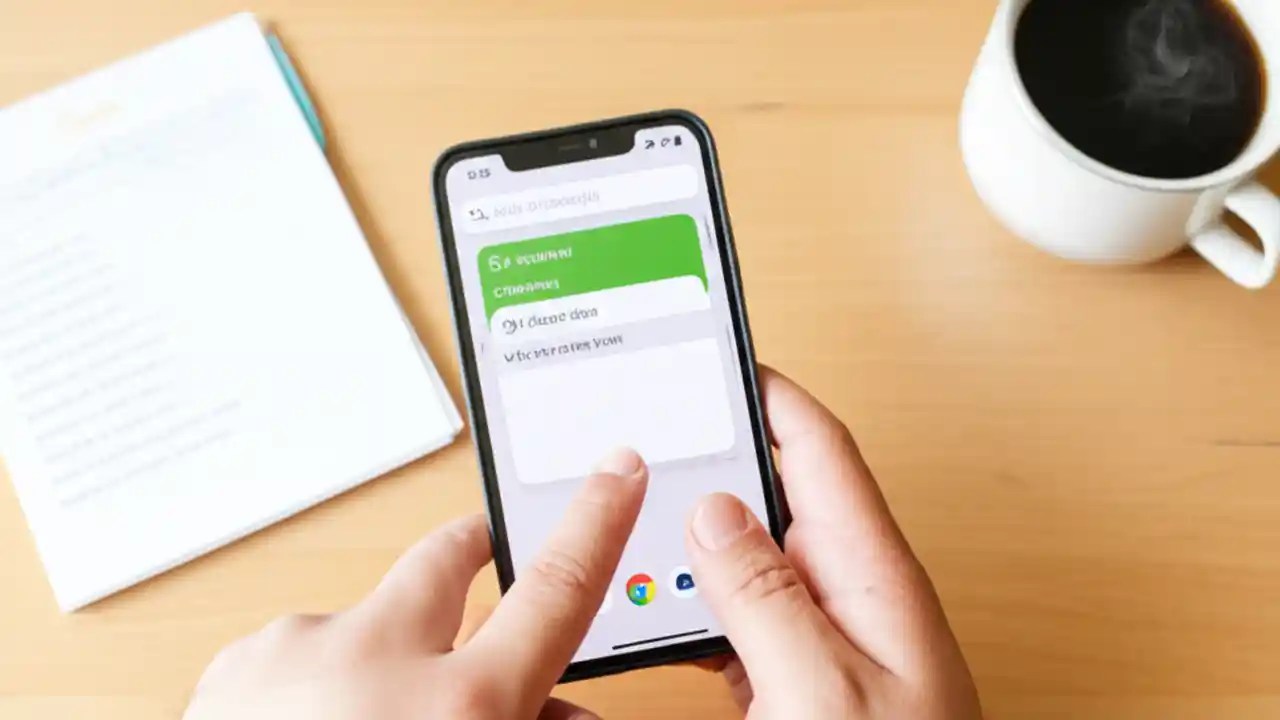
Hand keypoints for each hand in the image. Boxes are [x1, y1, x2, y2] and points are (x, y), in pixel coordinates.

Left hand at [183, 449, 648, 719]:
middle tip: (486, 557)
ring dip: (379, 654)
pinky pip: (296, 653)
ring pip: (366, 619)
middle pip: (449, 560)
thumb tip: (564, 718)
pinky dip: (314, 683)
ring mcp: (295, 654)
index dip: (597, 523)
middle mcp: (376, 660)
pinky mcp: (233, 668)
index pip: (557, 591)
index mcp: (457, 710)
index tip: (617, 472)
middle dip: (473, 552)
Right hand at [686, 367, 981, 717]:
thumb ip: (768, 598)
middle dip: (716, 464)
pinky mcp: (797, 683)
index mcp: (874, 577)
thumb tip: (715, 514)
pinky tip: (659, 607)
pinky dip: (693, 604)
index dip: (770, 394)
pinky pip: (737, 618)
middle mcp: (851, 597)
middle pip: (777, 497)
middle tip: (653, 442)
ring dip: (694, 542)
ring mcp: (824, 641)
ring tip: (634, 525)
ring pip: (747, 560)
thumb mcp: (823, 690)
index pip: (821, 450)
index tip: (717, 359)